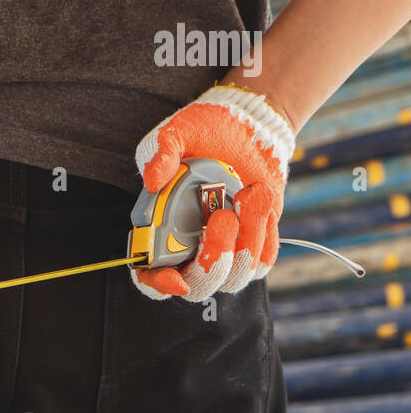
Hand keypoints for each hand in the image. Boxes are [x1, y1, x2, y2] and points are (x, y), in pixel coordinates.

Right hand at [132, 84, 295, 301]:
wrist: (249, 127)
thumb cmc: (205, 132)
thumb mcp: (178, 133)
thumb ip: (161, 155)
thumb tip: (152, 181)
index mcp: (161, 228)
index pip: (150, 274)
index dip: (158, 283)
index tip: (175, 279)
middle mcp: (191, 246)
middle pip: (198, 285)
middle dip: (213, 259)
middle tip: (222, 217)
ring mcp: (225, 248)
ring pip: (234, 277)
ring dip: (245, 240)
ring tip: (248, 195)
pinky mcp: (256, 242)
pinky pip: (263, 260)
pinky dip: (263, 234)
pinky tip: (257, 197)